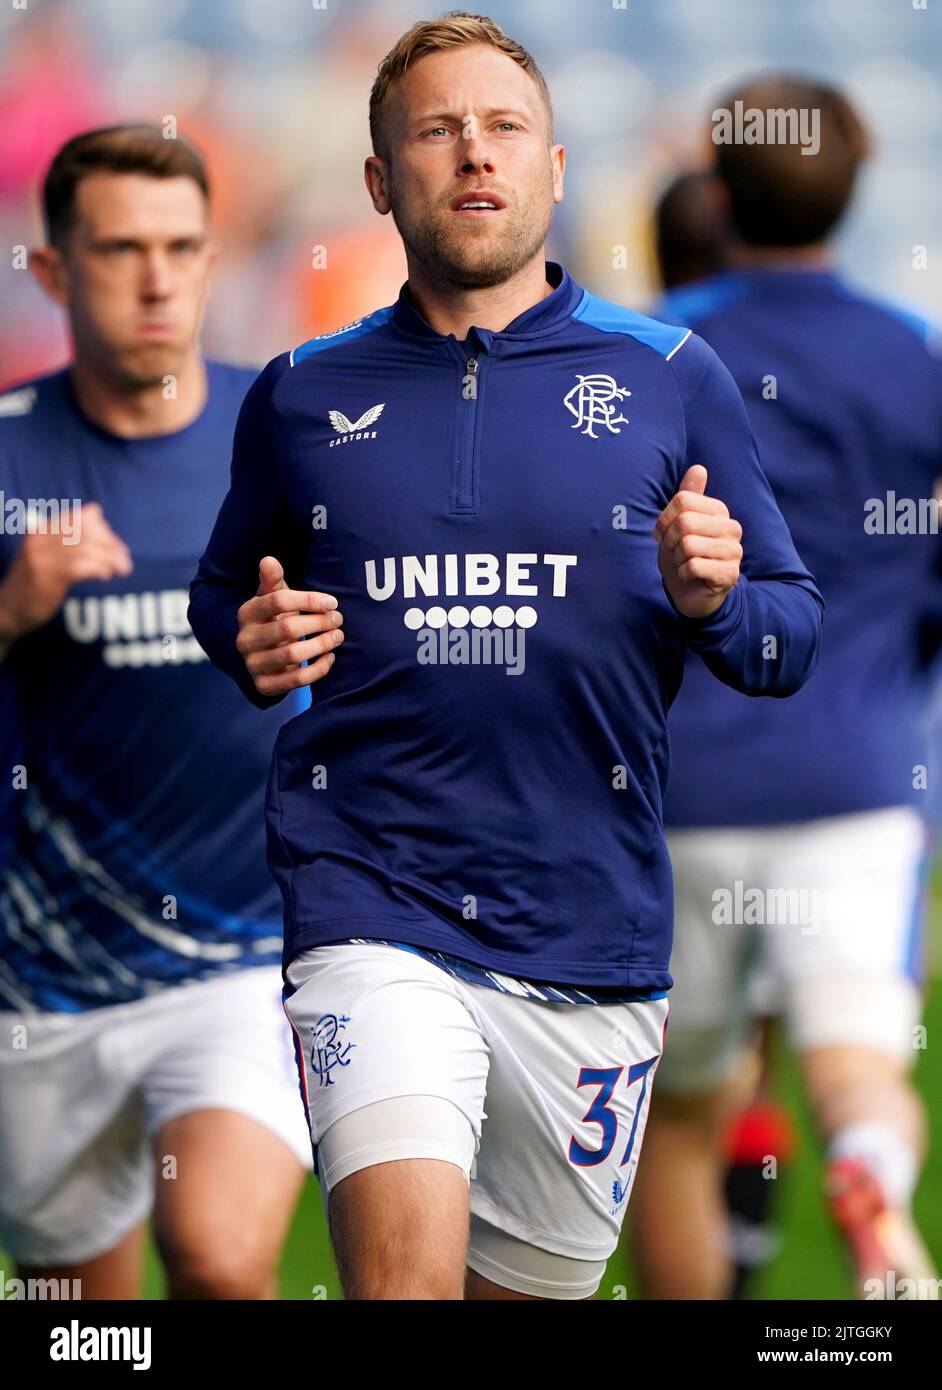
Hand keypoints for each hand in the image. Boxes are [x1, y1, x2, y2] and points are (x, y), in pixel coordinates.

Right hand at [0, 501, 132, 642]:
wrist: (7, 610)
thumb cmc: (34, 583)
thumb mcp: (48, 554)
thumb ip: (69, 537)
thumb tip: (97, 512)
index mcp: (41, 531)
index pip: (78, 517)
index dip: (103, 530)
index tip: (117, 547)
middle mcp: (40, 540)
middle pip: (85, 532)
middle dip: (111, 545)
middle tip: (125, 561)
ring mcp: (41, 558)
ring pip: (85, 548)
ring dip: (110, 558)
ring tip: (122, 569)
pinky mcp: (46, 577)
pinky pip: (80, 566)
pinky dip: (98, 569)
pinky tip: (104, 576)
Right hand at [235, 555, 343, 696]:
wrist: (257, 655)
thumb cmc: (271, 619)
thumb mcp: (269, 598)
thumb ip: (272, 580)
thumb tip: (269, 559)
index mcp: (247, 613)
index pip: (279, 601)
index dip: (309, 600)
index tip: (332, 602)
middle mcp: (245, 639)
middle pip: (288, 628)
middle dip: (319, 623)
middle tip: (338, 619)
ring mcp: (253, 664)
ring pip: (293, 655)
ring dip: (322, 645)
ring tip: (338, 636)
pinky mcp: (264, 686)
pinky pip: (296, 680)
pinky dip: (318, 669)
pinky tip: (330, 657)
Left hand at [653, 465, 742, 618]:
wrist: (690, 592)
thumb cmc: (683, 554)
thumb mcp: (680, 523)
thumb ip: (689, 496)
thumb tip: (698, 467)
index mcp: (719, 511)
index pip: (683, 500)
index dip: (664, 518)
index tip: (662, 533)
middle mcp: (732, 528)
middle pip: (685, 522)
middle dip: (669, 540)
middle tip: (673, 551)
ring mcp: (734, 552)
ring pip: (688, 545)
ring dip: (677, 558)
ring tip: (683, 562)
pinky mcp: (730, 575)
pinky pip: (693, 566)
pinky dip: (683, 573)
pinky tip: (689, 575)